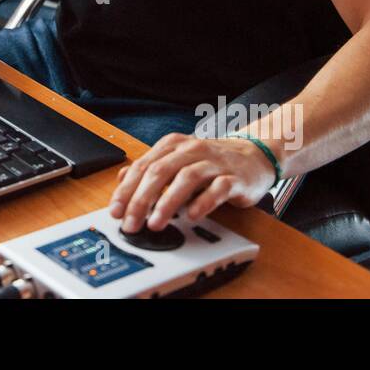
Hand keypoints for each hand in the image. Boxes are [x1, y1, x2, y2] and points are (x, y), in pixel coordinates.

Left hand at [108, 132, 275, 231]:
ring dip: (167, 203)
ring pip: (186, 178)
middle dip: (141, 200)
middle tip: (131, 223)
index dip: (126, 190)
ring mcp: (213, 162)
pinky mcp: (233, 177)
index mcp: (173, 145)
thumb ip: (150, 170)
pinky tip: (191, 216)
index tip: (116, 211)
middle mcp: (191, 150)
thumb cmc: (210, 162)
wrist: (253, 156)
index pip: (143, 166)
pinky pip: (217, 188)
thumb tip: (122, 180)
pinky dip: (202, 202)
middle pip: (160, 171)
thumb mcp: (176, 162)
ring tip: (155, 223)